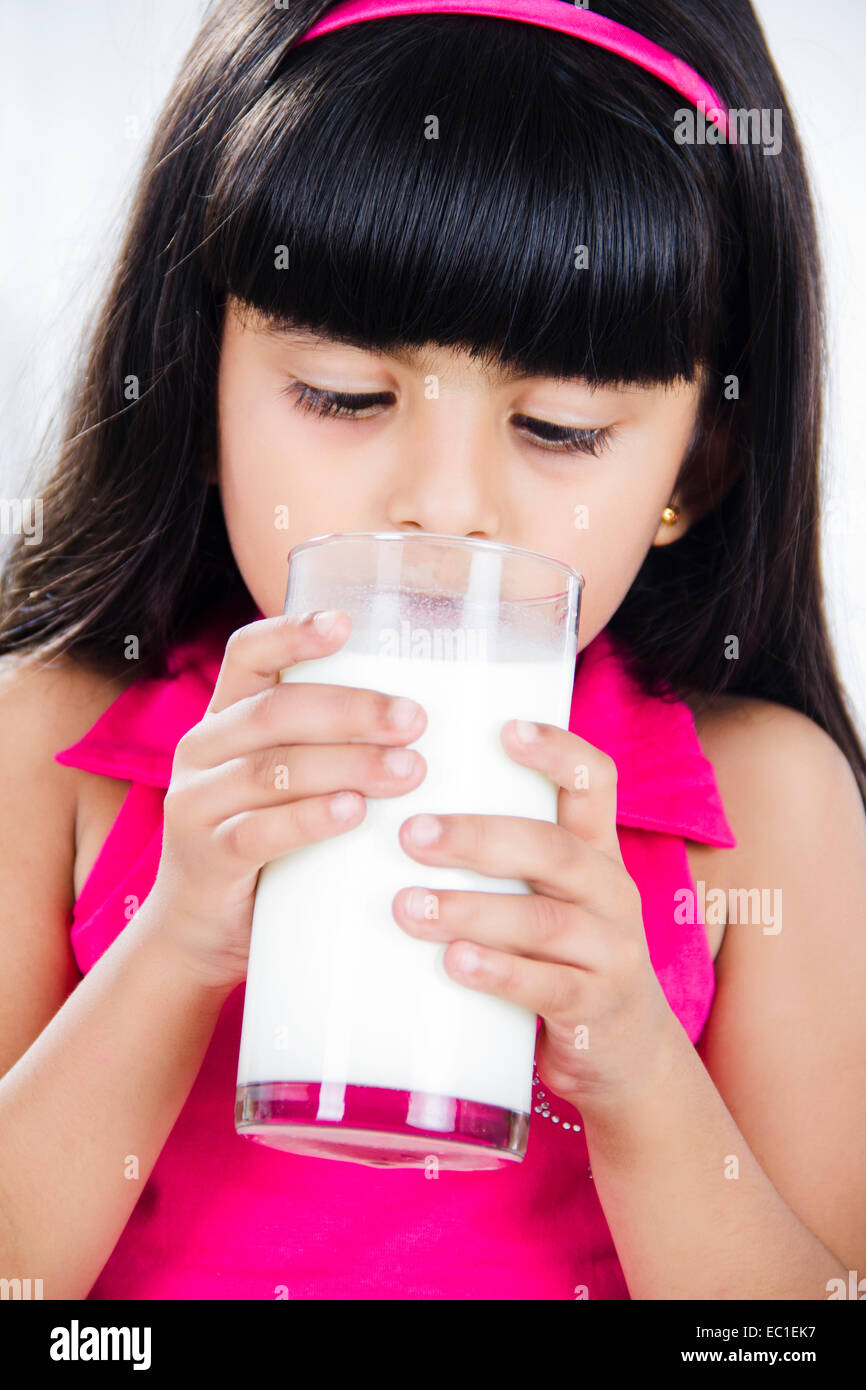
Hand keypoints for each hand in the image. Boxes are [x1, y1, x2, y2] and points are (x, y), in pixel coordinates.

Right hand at [147, 610, 427, 993]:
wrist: (199, 931)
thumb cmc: (267, 843)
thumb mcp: (285, 783)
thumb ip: (329, 747)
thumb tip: (431, 716)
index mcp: (225, 719)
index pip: (248, 654)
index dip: (291, 632)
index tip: (345, 623)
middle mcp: (203, 751)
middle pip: (275, 711)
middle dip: (351, 710)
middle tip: (415, 720)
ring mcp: (198, 805)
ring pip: (272, 768)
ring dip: (346, 764)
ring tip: (407, 769)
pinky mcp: (207, 858)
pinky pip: (258, 831)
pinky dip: (309, 819)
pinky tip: (352, 813)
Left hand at [391, 718, 681, 1117]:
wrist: (625, 1054)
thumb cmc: (563, 957)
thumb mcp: (550, 897)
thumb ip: (502, 861)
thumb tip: (392, 817)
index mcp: (596, 852)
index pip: (595, 781)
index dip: (557, 749)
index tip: (503, 728)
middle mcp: (611, 891)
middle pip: (553, 849)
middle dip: (479, 837)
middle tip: (412, 835)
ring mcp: (611, 951)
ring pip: (543, 920)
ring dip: (472, 909)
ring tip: (409, 906)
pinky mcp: (596, 1009)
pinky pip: (548, 986)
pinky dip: (499, 973)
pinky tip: (455, 963)